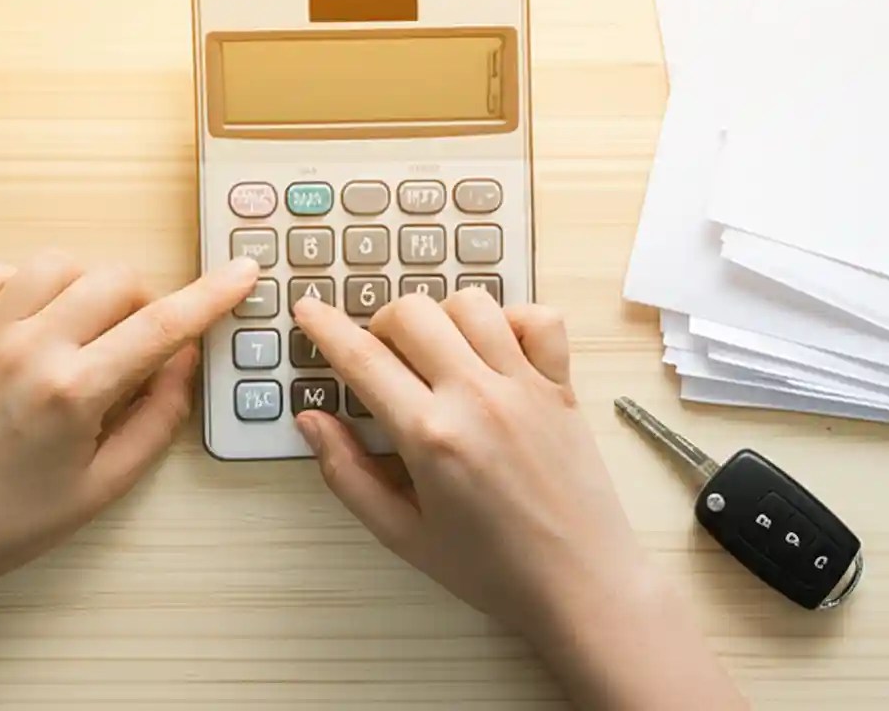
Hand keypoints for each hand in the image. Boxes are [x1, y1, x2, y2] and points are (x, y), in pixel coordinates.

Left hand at [0, 251, 258, 595]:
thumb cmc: (14, 519)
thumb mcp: (106, 485)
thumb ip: (158, 418)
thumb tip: (185, 361)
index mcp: (74, 393)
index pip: (162, 325)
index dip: (211, 294)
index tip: (243, 272)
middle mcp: (28, 350)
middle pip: (115, 279)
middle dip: (146, 300)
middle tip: (142, 342)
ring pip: (59, 264)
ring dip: (90, 285)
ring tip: (89, 328)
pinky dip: (30, 284)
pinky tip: (38, 320)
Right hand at [294, 290, 645, 630]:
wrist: (580, 584)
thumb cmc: (493, 569)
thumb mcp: (403, 535)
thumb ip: (348, 475)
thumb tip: (311, 421)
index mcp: (430, 436)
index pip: (362, 358)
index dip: (325, 327)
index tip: (308, 310)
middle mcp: (477, 398)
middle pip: (412, 313)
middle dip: (381, 323)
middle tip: (380, 356)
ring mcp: (525, 386)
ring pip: (471, 304)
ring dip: (441, 317)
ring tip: (436, 351)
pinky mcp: (561, 387)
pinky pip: (540, 319)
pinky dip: (513, 319)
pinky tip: (495, 349)